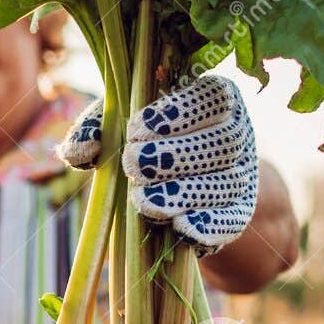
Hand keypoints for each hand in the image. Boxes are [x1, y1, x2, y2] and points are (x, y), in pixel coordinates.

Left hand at [55, 75, 258, 253]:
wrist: (181, 184)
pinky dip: (210, 225)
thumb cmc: (147, 143)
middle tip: (133, 164)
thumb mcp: (121, 125)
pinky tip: (180, 227)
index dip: (179, 112)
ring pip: (228, 182)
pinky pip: (234, 219)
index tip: (137, 130)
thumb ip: (98, 127)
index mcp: (215, 97)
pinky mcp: (241, 212)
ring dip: (184, 193)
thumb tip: (79, 150)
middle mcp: (238, 133)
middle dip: (174, 155)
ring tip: (145, 202)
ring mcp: (244, 174)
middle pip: (222, 141)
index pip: (212, 97)